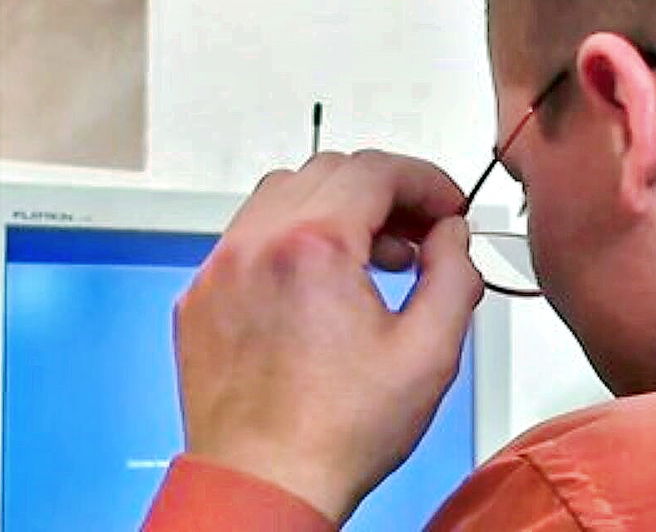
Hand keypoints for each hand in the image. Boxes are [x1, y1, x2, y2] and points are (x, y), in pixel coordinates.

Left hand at [173, 150, 482, 523]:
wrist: (264, 485)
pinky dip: (293, 237)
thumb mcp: (430, 350)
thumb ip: (453, 274)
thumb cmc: (337, 433)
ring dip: (338, 208)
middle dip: (386, 191)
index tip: (447, 208)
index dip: (425, 181)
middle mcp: (256, 244)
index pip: (376, 170)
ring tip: (373, 257)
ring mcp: (220, 269)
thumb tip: (451, 236)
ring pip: (284, 193)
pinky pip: (250, 235)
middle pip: (330, 171)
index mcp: (312, 247)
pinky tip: (323, 284)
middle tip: (420, 231)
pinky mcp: (201, 297)